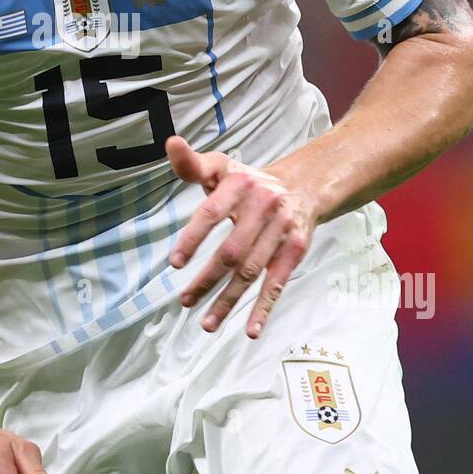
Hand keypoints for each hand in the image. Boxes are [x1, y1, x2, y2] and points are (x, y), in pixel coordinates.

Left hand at [165, 135, 316, 338]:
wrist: (302, 185)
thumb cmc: (247, 181)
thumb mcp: (220, 167)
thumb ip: (191, 163)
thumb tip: (170, 143)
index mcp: (239, 184)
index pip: (212, 213)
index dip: (193, 238)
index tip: (175, 263)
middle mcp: (264, 206)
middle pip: (231, 251)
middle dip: (207, 279)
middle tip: (184, 300)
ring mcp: (281, 230)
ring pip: (251, 271)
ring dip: (229, 300)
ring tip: (206, 322)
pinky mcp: (295, 250)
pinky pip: (277, 283)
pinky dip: (264, 308)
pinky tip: (251, 330)